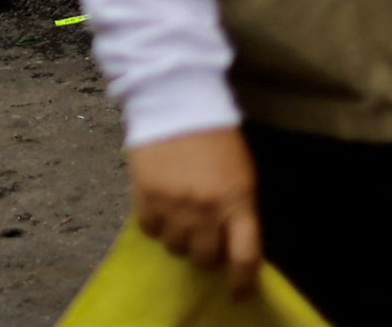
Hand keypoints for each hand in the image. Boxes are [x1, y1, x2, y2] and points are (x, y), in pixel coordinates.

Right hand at [128, 127, 261, 297]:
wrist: (176, 101)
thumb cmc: (216, 137)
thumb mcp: (241, 173)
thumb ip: (239, 208)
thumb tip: (232, 241)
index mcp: (238, 201)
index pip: (245, 256)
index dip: (242, 281)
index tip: (237, 291)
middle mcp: (207, 209)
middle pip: (206, 258)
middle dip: (206, 254)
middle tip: (203, 238)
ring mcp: (174, 204)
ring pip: (175, 247)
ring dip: (179, 239)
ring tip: (178, 219)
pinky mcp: (146, 195)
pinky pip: (149, 229)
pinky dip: (155, 224)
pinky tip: (160, 205)